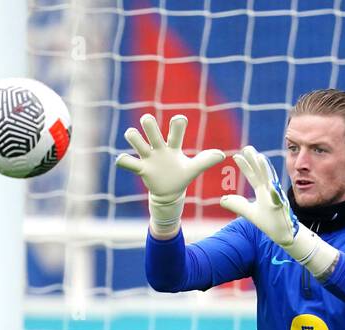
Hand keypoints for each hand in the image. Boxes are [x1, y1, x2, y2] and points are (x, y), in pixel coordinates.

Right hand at [115, 114, 224, 231]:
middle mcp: (159, 148)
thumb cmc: (181, 176)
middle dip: (148, 123)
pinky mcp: (141, 169)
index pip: (175, 128)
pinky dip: (123, 160)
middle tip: (148, 121)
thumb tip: (222, 155)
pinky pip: (128, 162)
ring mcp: (148, 157)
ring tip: (134, 138)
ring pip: (135, 140)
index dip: (177, 122)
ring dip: (133, 137)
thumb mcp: (193, 169)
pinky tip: (122, 159)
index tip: (180, 121)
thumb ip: (205, 161)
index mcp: (173, 146)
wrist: (169, 193)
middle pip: (151, 128)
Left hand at [218, 145, 298, 246]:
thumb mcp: (249, 213)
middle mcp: (270, 191)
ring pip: (271, 181)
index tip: (236, 156)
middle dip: (254, 160)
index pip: (253, 175)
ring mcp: (276, 198)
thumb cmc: (269, 222)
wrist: (283, 234)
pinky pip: (278, 200)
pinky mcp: (281, 208)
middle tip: (247, 147)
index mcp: (263, 191)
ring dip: (266, 170)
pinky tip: (272, 186)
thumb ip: (237, 205)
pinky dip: (275, 193)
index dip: (245, 166)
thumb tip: (222, 200)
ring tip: (260, 157)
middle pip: (261, 173)